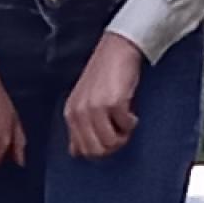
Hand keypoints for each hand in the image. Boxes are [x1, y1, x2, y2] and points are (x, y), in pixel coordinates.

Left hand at [64, 33, 146, 157]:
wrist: (117, 49)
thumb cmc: (105, 75)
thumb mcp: (85, 102)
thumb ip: (80, 127)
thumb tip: (77, 153)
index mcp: (71, 113)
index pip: (81, 150)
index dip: (100, 149)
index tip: (110, 136)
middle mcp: (79, 112)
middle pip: (96, 151)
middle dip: (112, 146)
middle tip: (120, 130)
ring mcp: (95, 108)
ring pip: (110, 143)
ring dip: (124, 135)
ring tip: (125, 119)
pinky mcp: (113, 103)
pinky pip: (126, 127)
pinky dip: (132, 122)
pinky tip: (131, 109)